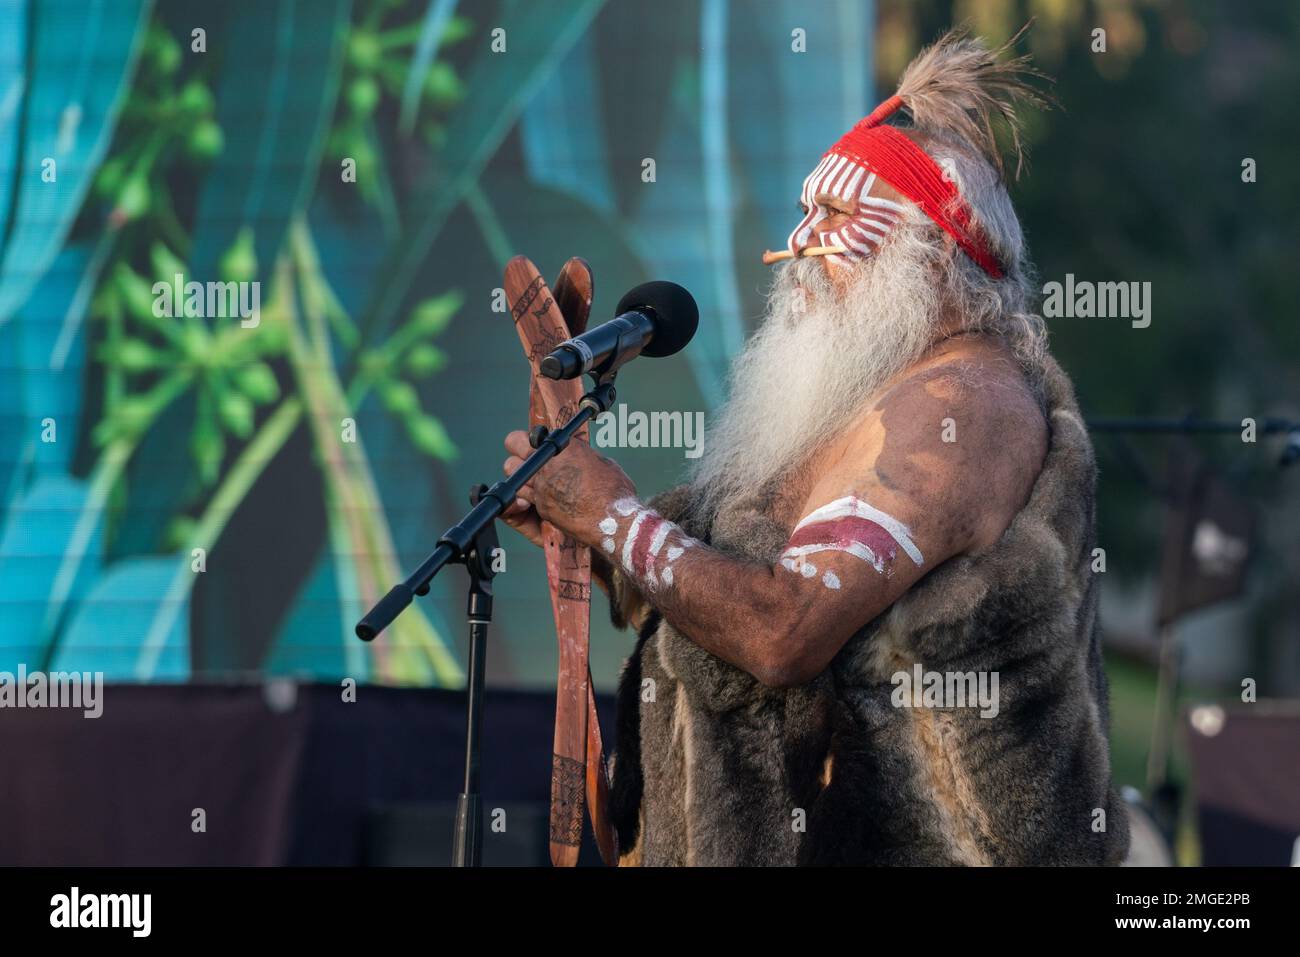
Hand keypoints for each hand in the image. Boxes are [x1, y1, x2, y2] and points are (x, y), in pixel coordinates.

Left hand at [501, 430, 636, 542]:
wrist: (614, 520)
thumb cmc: (614, 490)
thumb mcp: (600, 462)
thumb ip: (580, 456)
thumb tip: (576, 455)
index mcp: (563, 448)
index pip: (529, 435)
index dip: (529, 440)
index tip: (535, 445)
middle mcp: (547, 464)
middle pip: (513, 450)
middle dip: (517, 453)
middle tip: (527, 460)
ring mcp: (541, 487)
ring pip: (512, 475)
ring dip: (521, 476)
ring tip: (534, 481)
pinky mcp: (541, 507)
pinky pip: (526, 498)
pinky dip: (531, 498)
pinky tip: (546, 499)